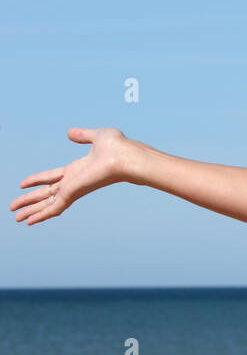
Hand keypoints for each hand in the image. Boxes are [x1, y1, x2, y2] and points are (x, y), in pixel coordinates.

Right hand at [10, 126, 130, 224]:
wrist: (124, 156)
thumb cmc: (118, 146)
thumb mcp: (97, 137)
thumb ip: (83, 135)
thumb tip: (70, 132)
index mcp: (77, 169)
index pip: (52, 177)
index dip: (37, 180)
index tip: (22, 184)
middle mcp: (73, 181)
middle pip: (46, 193)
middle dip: (30, 200)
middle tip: (13, 207)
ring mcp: (73, 189)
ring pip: (47, 203)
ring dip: (30, 210)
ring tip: (16, 217)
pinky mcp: (73, 194)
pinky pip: (53, 208)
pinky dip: (40, 215)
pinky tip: (29, 221)